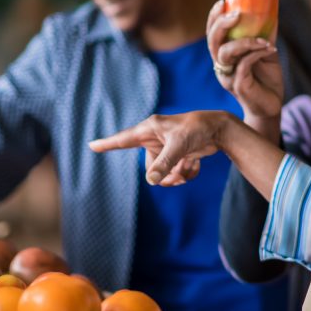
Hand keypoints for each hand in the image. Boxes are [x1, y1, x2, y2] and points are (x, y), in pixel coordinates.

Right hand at [90, 111, 231, 186]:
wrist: (219, 129)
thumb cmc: (197, 130)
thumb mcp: (180, 146)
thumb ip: (164, 164)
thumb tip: (151, 181)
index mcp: (150, 129)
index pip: (124, 139)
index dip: (108, 143)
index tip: (91, 145)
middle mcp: (155, 138)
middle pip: (150, 167)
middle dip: (163, 175)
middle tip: (177, 174)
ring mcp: (167, 147)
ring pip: (163, 173)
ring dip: (177, 175)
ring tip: (189, 167)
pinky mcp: (178, 154)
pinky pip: (176, 173)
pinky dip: (186, 173)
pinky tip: (195, 165)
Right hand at [206, 0, 283, 119]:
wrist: (271, 106)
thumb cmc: (266, 78)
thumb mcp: (265, 52)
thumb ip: (263, 35)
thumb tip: (271, 10)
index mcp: (223, 55)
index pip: (212, 33)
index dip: (214, 17)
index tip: (222, 1)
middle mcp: (221, 65)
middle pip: (212, 41)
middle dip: (221, 24)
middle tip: (237, 13)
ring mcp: (227, 76)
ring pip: (225, 53)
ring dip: (244, 41)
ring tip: (263, 39)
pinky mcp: (238, 86)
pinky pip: (243, 65)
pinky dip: (256, 53)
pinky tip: (270, 49)